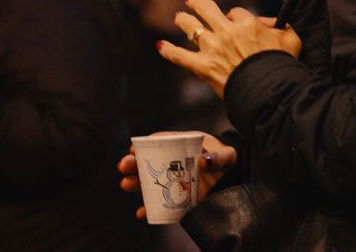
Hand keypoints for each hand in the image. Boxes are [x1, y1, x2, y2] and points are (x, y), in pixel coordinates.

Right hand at [118, 134, 237, 218]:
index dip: (146, 144)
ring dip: (135, 183)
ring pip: (150, 181)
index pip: (161, 141)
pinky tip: (141, 213)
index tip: (134, 149)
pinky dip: (149, 208)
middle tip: (123, 166)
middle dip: (133, 163)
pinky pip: (159, 203)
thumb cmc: (226, 158)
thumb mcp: (227, 155)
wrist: (231, 176)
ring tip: (125, 184)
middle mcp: (173, 162)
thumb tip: (202, 162)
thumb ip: (219, 157)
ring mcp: (173, 179)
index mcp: (182, 145)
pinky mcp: (176, 196)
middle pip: (149, 161)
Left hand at [159, 0, 300, 97]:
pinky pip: (180, 57)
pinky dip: (168, 51)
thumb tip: (278, 24)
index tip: (235, 22)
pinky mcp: (202, 66)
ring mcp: (212, 48)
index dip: (235, 16)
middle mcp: (226, 31)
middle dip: (198, 3)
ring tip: (178, 17)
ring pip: (191, 28)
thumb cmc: (281, 65)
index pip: (236, 12)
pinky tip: (160, 45)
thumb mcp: (291, 41)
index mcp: (247, 23)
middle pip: (206, 9)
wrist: (269, 90)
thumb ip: (285, 28)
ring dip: (182, 21)